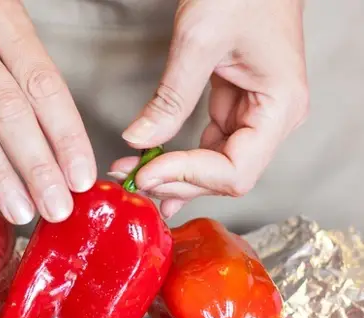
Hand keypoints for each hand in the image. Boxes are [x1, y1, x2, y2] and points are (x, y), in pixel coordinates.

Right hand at [0, 0, 95, 223]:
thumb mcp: (0, 13)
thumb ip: (25, 63)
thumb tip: (57, 131)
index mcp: (2, 19)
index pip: (43, 85)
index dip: (66, 135)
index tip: (80, 175)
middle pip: (7, 111)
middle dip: (37, 167)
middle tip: (57, 206)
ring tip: (22, 212)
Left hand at [111, 0, 307, 217]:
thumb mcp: (199, 42)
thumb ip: (170, 99)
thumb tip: (139, 140)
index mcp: (279, 107)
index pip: (235, 170)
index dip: (189, 177)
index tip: (147, 173)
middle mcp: (273, 119)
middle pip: (224, 175)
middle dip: (176, 181)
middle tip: (132, 178)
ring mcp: (255, 115)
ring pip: (214, 166)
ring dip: (174, 176)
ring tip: (136, 177)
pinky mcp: (237, 107)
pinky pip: (209, 147)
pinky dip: (181, 160)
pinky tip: (158, 172)